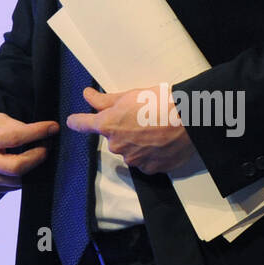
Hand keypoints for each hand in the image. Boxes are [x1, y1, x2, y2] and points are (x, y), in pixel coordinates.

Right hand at [0, 110, 59, 193]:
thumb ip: (12, 124)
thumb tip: (38, 135)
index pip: (14, 138)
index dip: (37, 132)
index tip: (53, 127)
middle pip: (17, 167)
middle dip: (39, 156)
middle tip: (48, 145)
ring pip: (18, 180)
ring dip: (34, 168)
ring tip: (40, 152)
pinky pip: (13, 186)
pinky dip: (24, 175)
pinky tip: (28, 163)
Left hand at [66, 86, 197, 173]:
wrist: (189, 120)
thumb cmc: (159, 102)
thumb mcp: (129, 95)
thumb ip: (104, 100)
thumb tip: (87, 95)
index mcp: (108, 125)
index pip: (82, 124)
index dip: (77, 121)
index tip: (73, 121)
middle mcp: (117, 146)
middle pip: (112, 137)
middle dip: (122, 129)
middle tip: (140, 117)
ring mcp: (134, 160)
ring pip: (129, 150)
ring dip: (137, 142)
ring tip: (155, 130)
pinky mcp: (150, 169)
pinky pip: (144, 162)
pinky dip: (150, 154)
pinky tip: (161, 143)